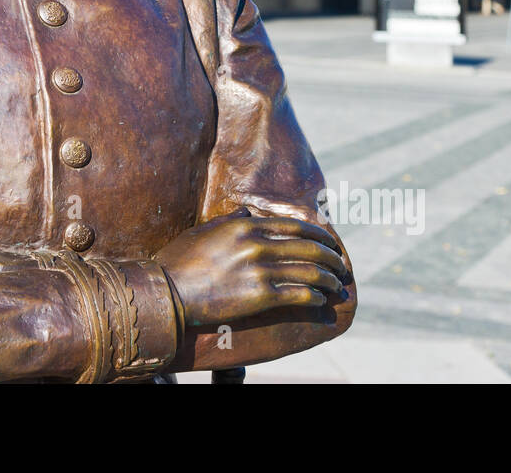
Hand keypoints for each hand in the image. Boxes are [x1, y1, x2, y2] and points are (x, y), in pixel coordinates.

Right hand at [154, 208, 349, 326]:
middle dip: (332, 257)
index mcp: (246, 226)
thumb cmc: (180, 262)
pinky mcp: (260, 296)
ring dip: (329, 279)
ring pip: (309, 272)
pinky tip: (320, 300)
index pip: (296, 226)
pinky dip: (315, 297)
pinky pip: (299, 294)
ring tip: (336, 286)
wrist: (168, 292)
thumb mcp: (204, 231)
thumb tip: (245, 211)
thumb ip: (229, 220)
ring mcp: (259, 270)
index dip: (320, 235)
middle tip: (341, 266)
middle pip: (309, 247)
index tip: (331, 242)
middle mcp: (257, 244)